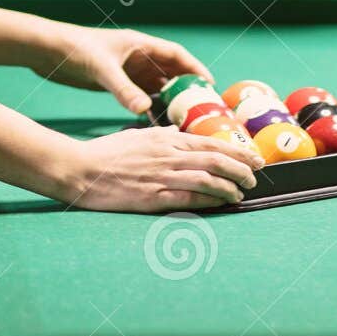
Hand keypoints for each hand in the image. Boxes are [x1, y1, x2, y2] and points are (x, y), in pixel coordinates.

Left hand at [30, 24, 213, 115]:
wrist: (47, 50)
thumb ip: (124, 90)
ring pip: (156, 86)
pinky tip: (154, 123)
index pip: (176, 55)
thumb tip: (146, 110)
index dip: (194, 68)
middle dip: (186, 89)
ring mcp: (126, 69)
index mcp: (139, 44)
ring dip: (168, 100)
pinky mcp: (115, 81)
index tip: (210, 85)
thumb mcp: (102, 69)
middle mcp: (136, 56)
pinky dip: (149, 107)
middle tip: (201, 110)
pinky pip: (140, 95)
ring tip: (182, 120)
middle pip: (170, 72)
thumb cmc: (75, 49)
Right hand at [68, 124, 262, 213]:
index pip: (209, 142)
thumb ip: (162, 135)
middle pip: (214, 159)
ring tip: (242, 191)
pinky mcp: (152, 196)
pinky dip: (210, 199)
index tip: (254, 158)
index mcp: (165, 139)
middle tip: (256, 176)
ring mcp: (161, 176)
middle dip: (240, 168)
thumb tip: (181, 132)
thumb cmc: (106, 152)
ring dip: (229, 186)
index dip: (236, 151)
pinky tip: (222, 202)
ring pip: (206, 178)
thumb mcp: (137, 135)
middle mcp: (168, 155)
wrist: (80, 170)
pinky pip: (188, 196)